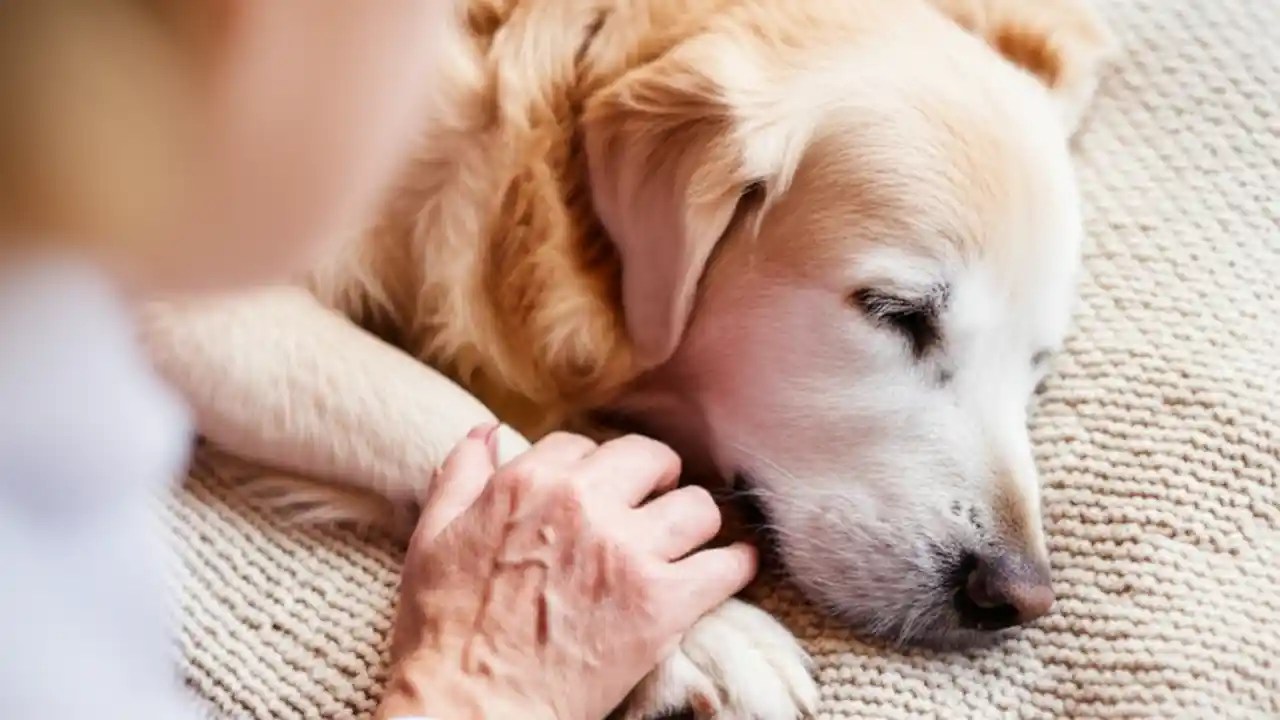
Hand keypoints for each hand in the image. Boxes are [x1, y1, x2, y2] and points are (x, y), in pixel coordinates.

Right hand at [377, 425, 757, 719]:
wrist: (471, 709)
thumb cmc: (444, 632)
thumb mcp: (432, 539)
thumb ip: (459, 476)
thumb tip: (486, 431)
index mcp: (529, 481)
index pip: (581, 445)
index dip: (591, 469)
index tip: (597, 493)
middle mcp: (583, 503)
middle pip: (649, 458)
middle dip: (654, 476)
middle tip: (654, 502)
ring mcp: (627, 551)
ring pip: (696, 507)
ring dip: (693, 522)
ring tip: (687, 541)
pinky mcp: (661, 603)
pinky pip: (726, 566)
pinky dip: (736, 566)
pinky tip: (734, 567)